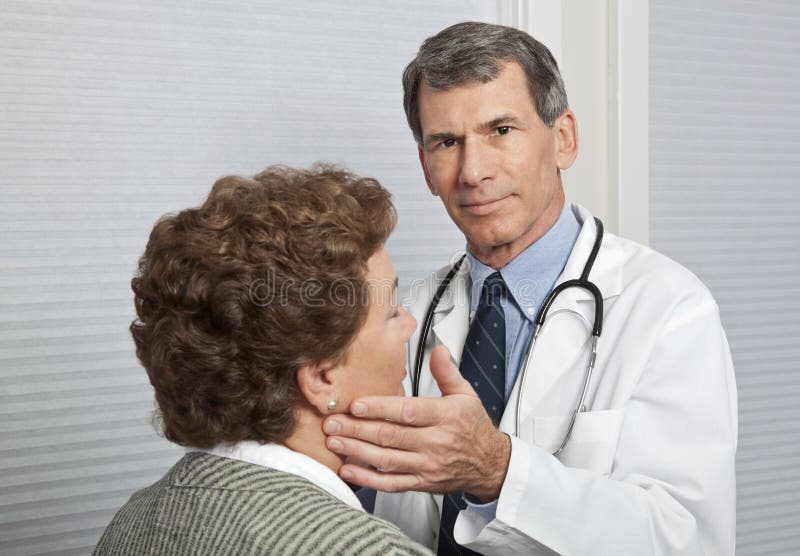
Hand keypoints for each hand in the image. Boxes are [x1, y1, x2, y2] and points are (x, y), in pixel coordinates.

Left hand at [323, 346, 510, 501]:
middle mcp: (436, 442)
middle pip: (391, 436)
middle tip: (332, 422)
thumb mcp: (466, 394)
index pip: (408, 412)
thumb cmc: (473, 427)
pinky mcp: (422, 483)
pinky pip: (391, 484)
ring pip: (387, 460)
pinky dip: (368, 479)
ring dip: (357, 451)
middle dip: (358, 429)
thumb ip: (447, 372)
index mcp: (445, 416)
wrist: (489, 464)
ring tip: (333, 442)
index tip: (356, 404)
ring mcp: (427, 465)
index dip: (380, 408)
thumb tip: (437, 349)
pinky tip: (348, 469)